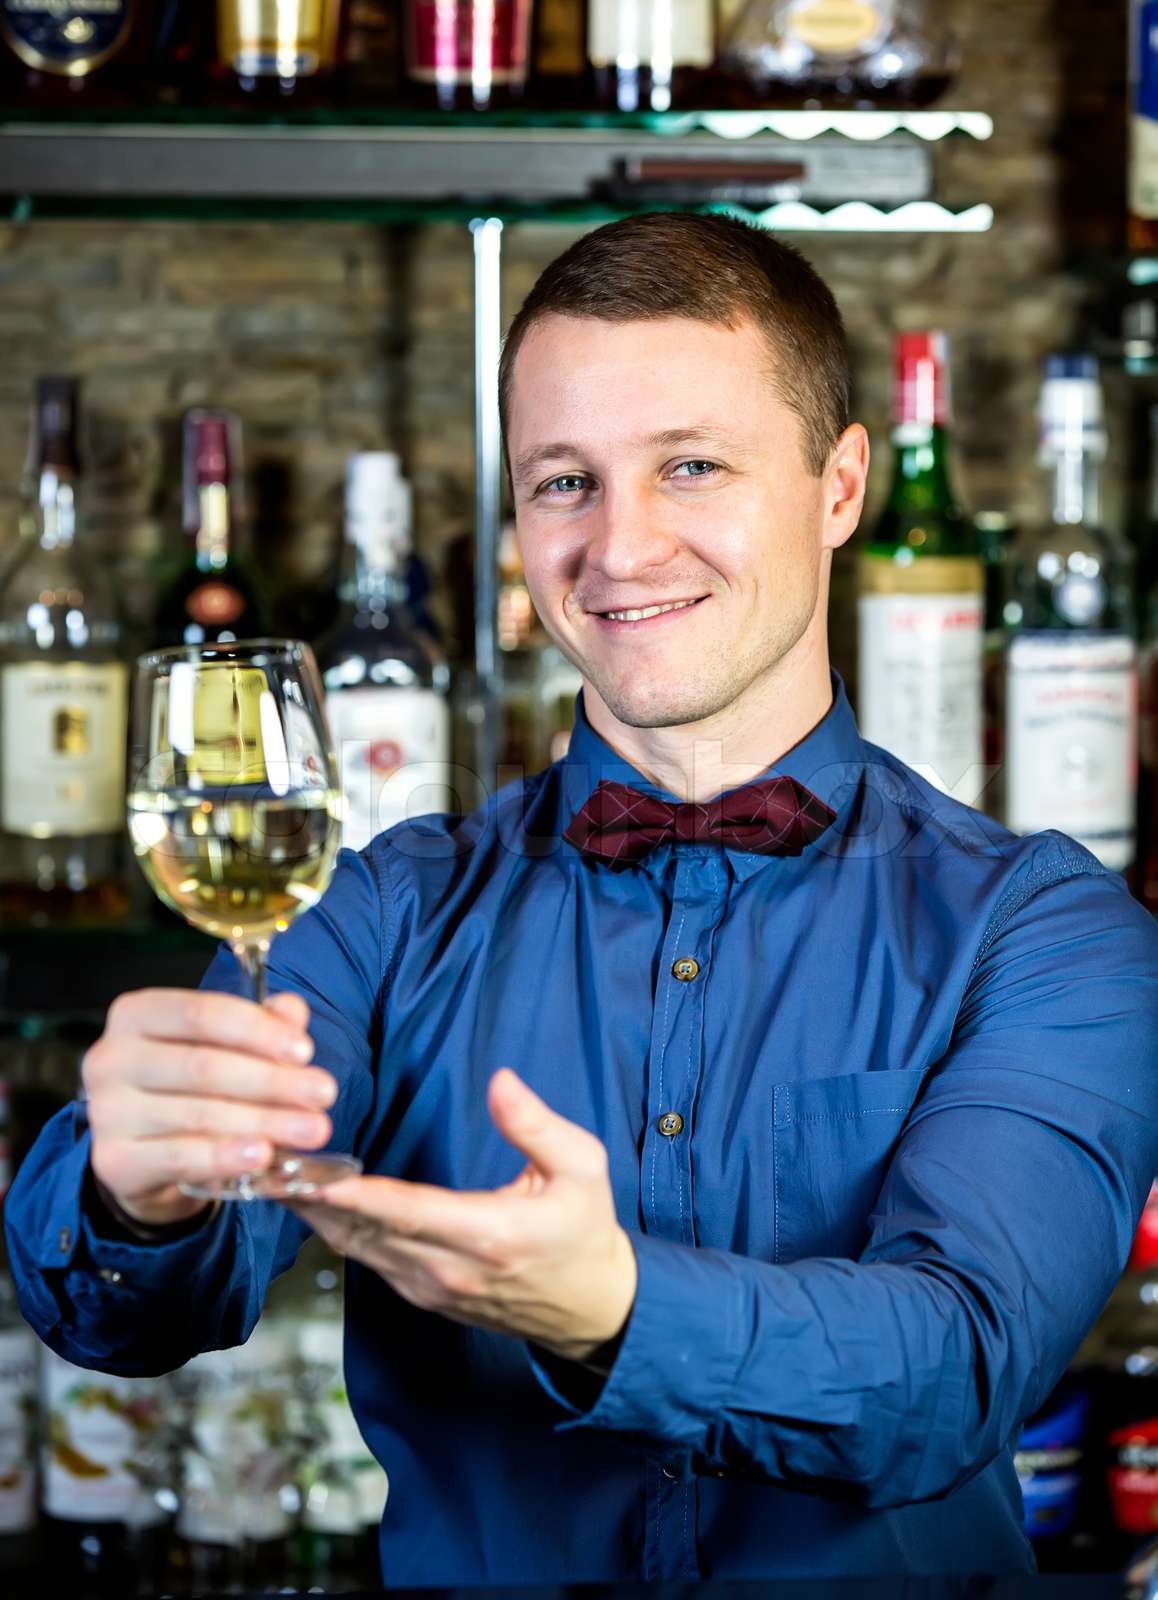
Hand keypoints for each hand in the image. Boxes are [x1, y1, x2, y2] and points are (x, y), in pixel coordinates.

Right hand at [83, 988, 337, 1227]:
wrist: (149, 1156)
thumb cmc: (191, 1087)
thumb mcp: (225, 1048)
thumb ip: (260, 1025)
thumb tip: (292, 1010)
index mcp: (136, 1014)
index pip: (200, 1013)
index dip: (257, 1030)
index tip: (305, 1051)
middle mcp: (110, 1057)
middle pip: (204, 1066)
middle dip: (273, 1081)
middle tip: (324, 1094)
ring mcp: (106, 1112)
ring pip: (199, 1113)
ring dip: (265, 1121)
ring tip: (313, 1129)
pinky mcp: (112, 1160)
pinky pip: (179, 1157)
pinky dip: (226, 1156)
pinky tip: (263, 1155)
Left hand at [292, 1068, 637, 1364]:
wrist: (593, 1309)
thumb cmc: (586, 1230)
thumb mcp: (583, 1168)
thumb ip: (536, 1125)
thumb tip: (500, 1081)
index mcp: (486, 1235)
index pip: (404, 1210)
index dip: (352, 1190)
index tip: (308, 1168)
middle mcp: (446, 1268)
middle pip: (361, 1230)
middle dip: (309, 1194)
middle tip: (263, 1156)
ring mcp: (428, 1287)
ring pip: (354, 1247)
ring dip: (313, 1210)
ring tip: (271, 1170)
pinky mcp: (421, 1294)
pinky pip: (365, 1258)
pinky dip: (333, 1226)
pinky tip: (309, 1197)